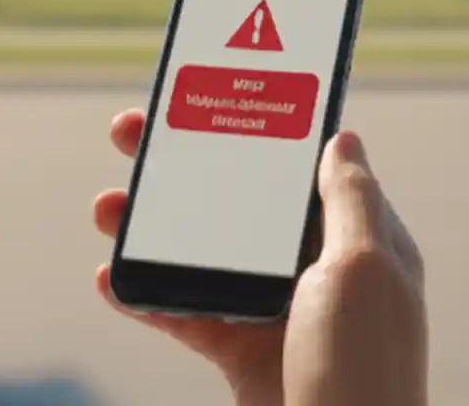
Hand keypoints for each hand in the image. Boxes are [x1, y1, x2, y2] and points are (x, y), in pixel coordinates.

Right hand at [95, 110, 425, 405]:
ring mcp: (276, 312)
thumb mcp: (363, 269)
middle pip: (240, 203)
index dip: (255, 131)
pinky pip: (185, 315)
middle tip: (130, 134)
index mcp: (355, 241)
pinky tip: (107, 279)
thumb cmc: (363, 369)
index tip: (207, 99)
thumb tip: (342, 135)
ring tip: (104, 207)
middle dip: (182, 170)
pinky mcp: (242, 353)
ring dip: (150, 230)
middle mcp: (315, 270)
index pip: (301, 166)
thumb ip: (349, 200)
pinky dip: (146, 298)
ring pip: (204, 255)